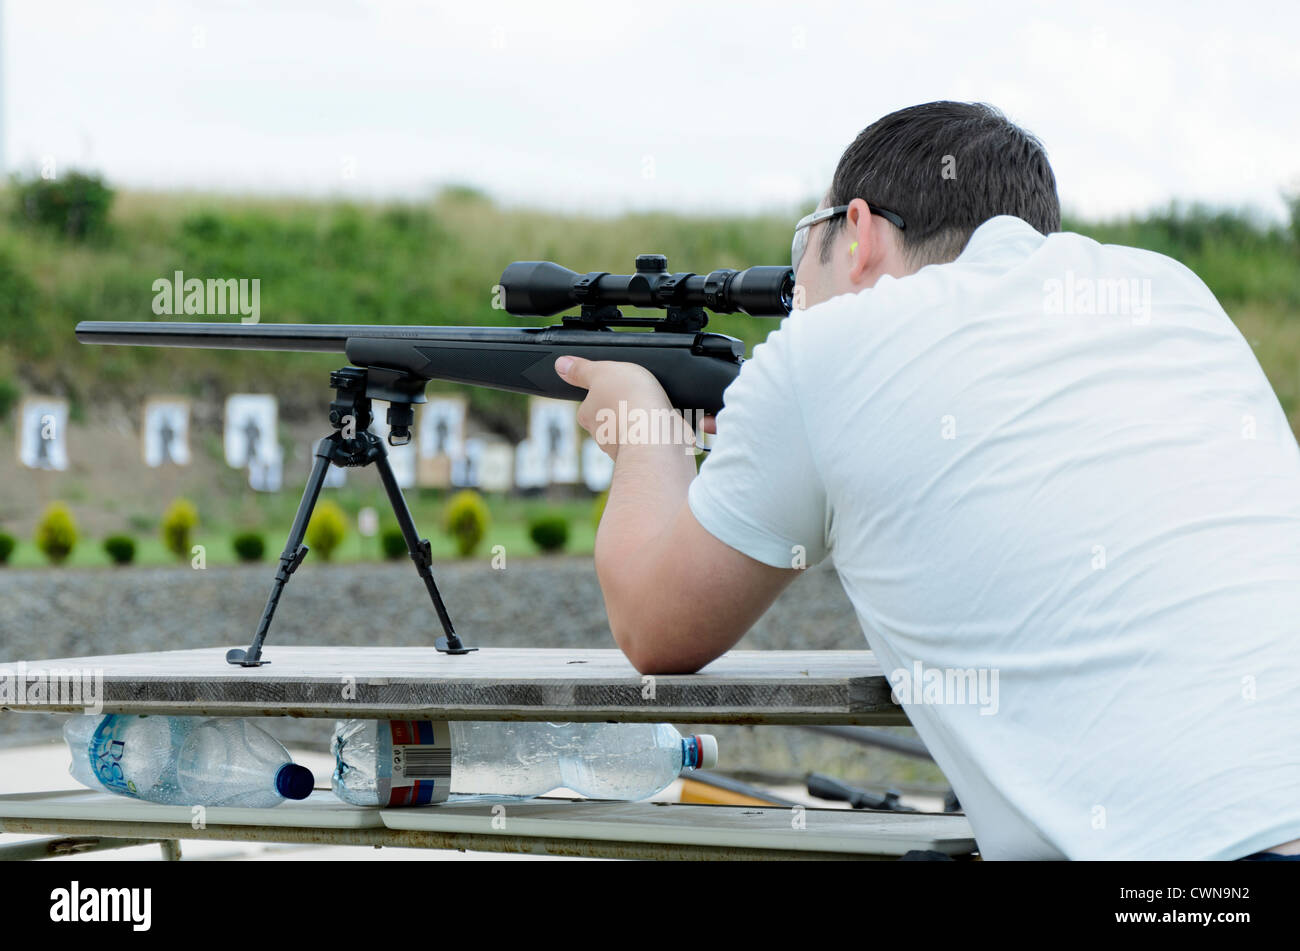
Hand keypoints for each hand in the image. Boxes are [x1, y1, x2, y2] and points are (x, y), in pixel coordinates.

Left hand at [554, 356, 686, 458]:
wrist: (657, 435)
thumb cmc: (628, 401)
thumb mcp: (602, 372)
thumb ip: (582, 369)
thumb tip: (560, 365)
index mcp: (587, 416)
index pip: (589, 404)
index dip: (604, 393)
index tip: (618, 386)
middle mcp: (601, 436)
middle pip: (609, 419)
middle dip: (622, 410)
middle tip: (637, 396)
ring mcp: (623, 448)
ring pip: (629, 433)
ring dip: (639, 424)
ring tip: (652, 411)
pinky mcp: (645, 455)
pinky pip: (649, 442)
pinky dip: (654, 435)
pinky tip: (663, 425)